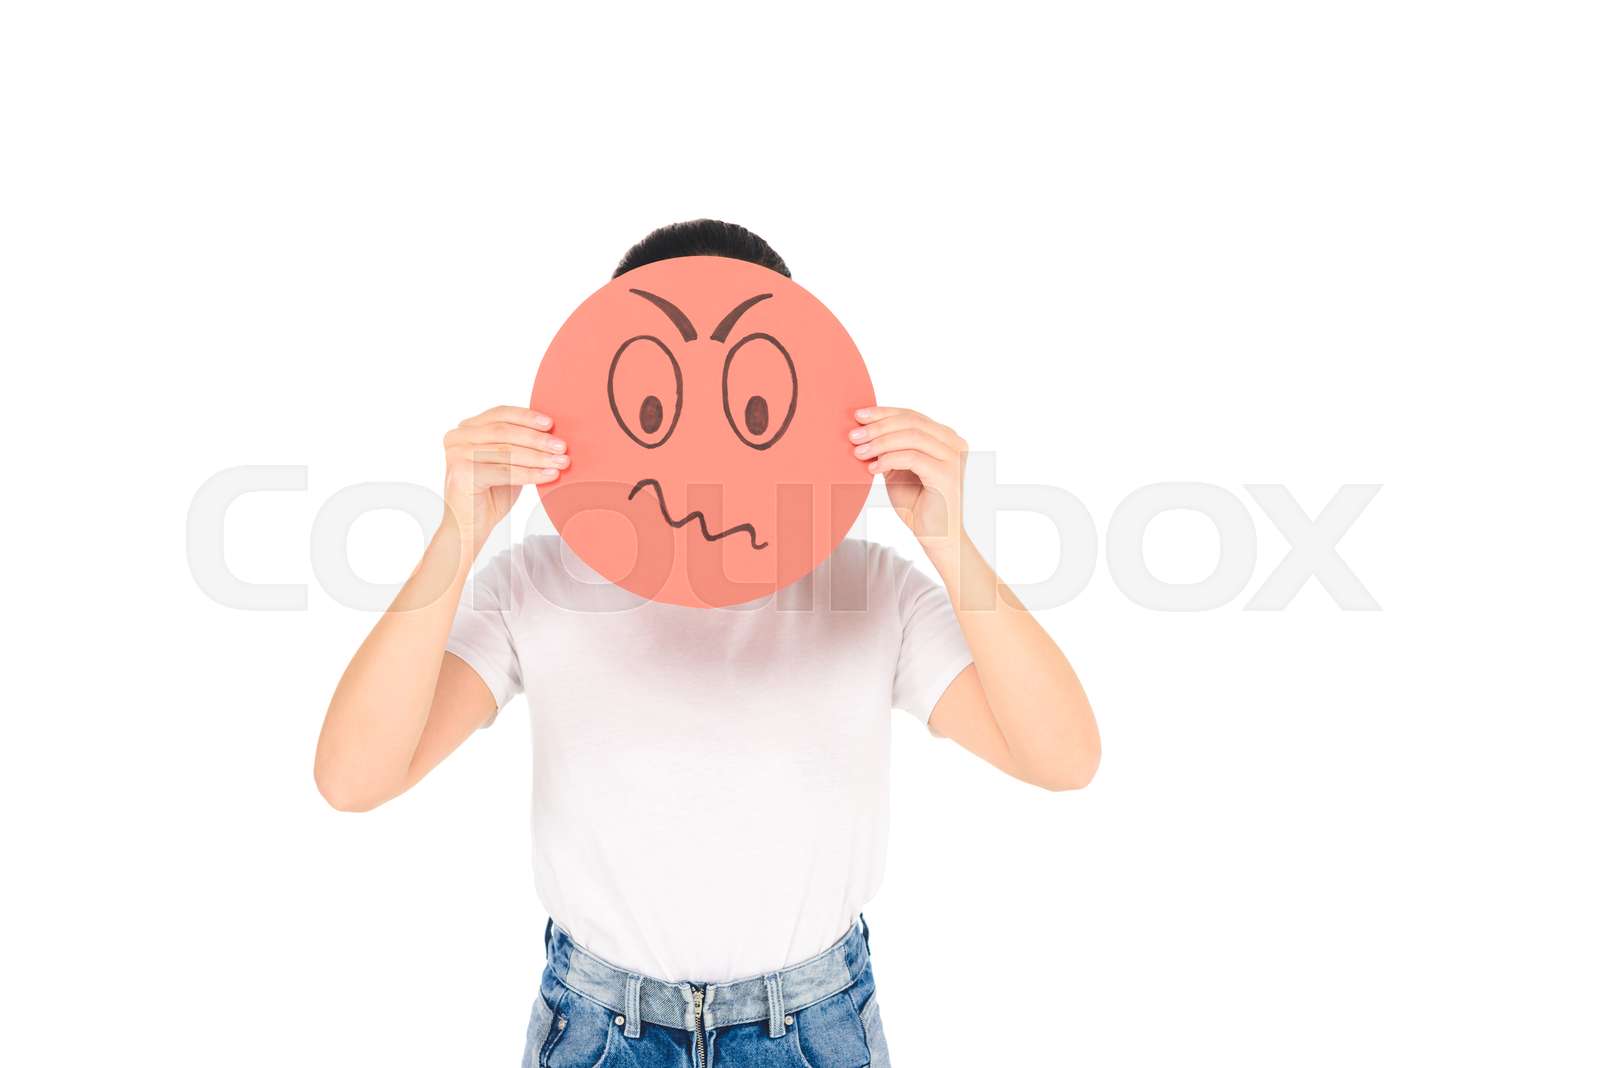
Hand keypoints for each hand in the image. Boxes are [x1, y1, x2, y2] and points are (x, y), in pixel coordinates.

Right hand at [440, 405, 566, 544]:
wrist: (469, 526)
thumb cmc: (490, 493)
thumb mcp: (506, 462)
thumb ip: (519, 444)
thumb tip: (552, 434)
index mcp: (466, 428)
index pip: (500, 414)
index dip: (526, 417)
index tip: (550, 424)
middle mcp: (457, 437)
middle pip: (504, 431)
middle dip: (537, 439)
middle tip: (561, 446)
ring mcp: (457, 454)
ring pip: (506, 451)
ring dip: (538, 457)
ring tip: (561, 462)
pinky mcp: (462, 473)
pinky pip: (505, 471)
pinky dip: (531, 473)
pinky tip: (549, 475)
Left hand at [850, 406, 967, 562]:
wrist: (937, 537)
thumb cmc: (918, 505)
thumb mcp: (899, 470)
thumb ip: (890, 449)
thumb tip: (864, 430)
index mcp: (945, 438)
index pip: (912, 416)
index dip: (883, 413)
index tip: (858, 415)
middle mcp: (954, 443)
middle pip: (911, 421)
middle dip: (878, 426)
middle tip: (854, 435)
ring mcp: (954, 458)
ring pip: (911, 436)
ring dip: (880, 442)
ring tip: (859, 452)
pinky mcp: (947, 475)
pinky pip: (913, 457)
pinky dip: (889, 459)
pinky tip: (873, 468)